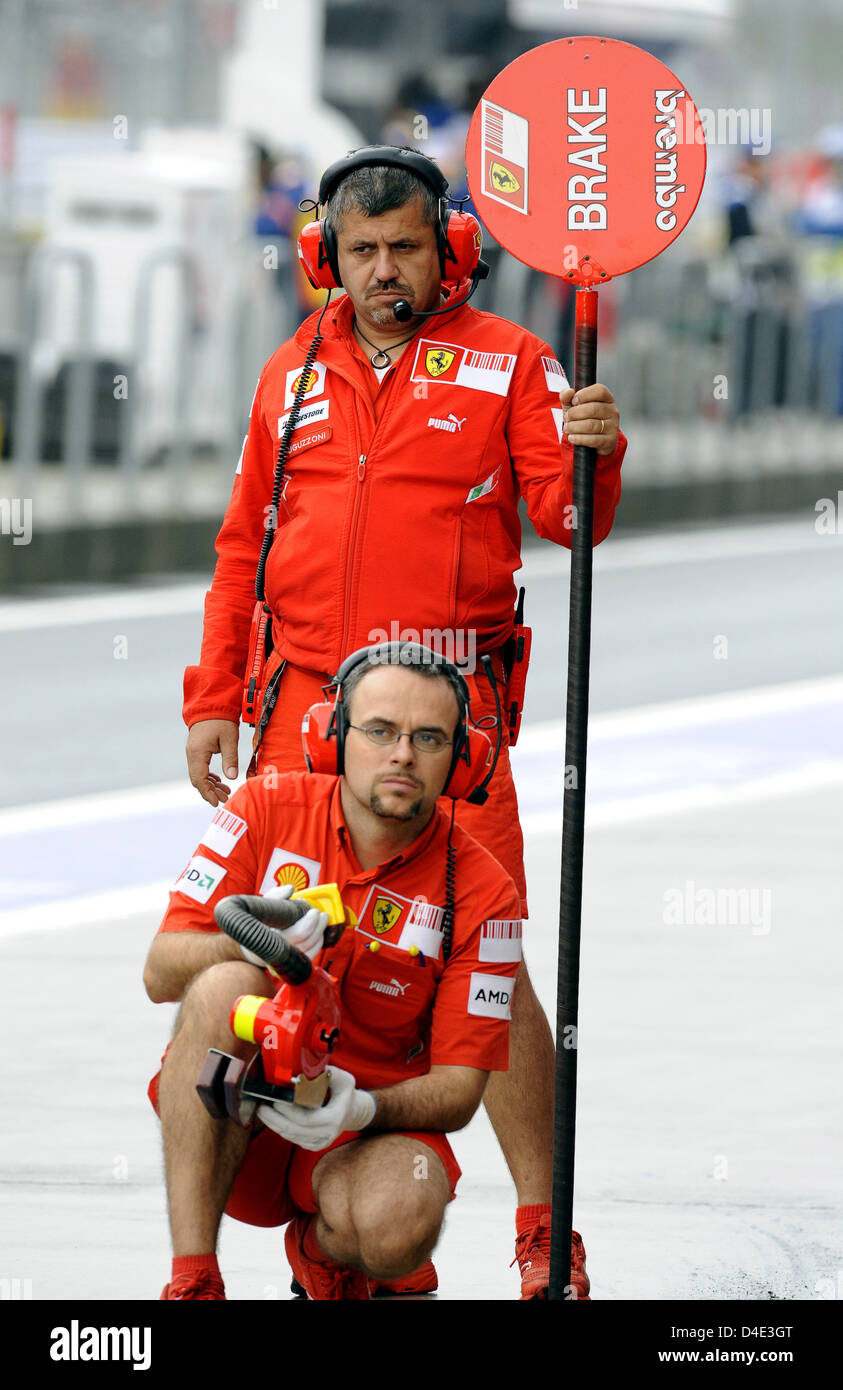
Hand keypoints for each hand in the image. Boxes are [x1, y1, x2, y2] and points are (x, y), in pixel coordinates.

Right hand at [186, 719, 238, 805]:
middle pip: (197, 779)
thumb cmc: (221, 719)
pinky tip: (219, 780)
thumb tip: (232, 777)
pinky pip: (200, 767)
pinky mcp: (197, 749)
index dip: (208, 793)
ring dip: (210, 785)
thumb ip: (230, 758)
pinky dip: (209, 776)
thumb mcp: (229, 739)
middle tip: (225, 798)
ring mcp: (193, 752)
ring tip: (225, 791)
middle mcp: (192, 754)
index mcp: (197, 753)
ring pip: (198, 774)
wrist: (211, 703)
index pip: (199, 779)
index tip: (218, 802)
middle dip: (210, 791)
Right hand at [239, 883, 328, 967]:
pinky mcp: (290, 964)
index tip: (313, 910)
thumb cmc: (260, 921)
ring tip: (322, 920)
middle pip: (306, 941)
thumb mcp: (264, 905)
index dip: (310, 922)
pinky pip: (308, 958)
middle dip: (318, 926)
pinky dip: (316, 945)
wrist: (252, 943)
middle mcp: (279, 950)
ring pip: (309, 950)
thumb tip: (290, 889)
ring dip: (319, 934)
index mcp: (272, 935)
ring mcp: (285, 959)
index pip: (299, 933)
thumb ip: (276, 895)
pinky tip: (318, 934)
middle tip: (321, 914)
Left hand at [257, 1066, 375, 1150]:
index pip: (306, 1119)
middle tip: (262, 1107)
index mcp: (334, 1119)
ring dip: (274, 1124)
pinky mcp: (312, 1145)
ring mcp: (319, 1142)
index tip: (276, 1100)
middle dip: (274, 1119)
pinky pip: (292, 1138)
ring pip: (291, 1136)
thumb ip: (327, 1073)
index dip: (288, 1112)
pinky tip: (272, 1118)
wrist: (352, 1112)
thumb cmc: (345, 1093)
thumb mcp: (343, 1079)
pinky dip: (281, 1128)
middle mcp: (327, 1134)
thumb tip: (306, 1067)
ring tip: (263, 1111)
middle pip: (294, 1130)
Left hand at [558, 383, 619, 455]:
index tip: (573, 401)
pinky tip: (572, 437)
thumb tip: (568, 392)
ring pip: (591, 425)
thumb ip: (567, 397)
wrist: (593, 442)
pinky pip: (593, 439)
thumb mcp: (574, 406)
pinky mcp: (610, 441)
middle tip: (567, 418)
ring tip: (567, 428)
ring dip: (574, 427)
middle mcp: (612, 411)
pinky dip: (579, 438)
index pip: (600, 391)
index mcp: (606, 398)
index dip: (584, 395)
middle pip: (593, 409)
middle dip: (575, 413)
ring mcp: (613, 426)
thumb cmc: (583, 419)